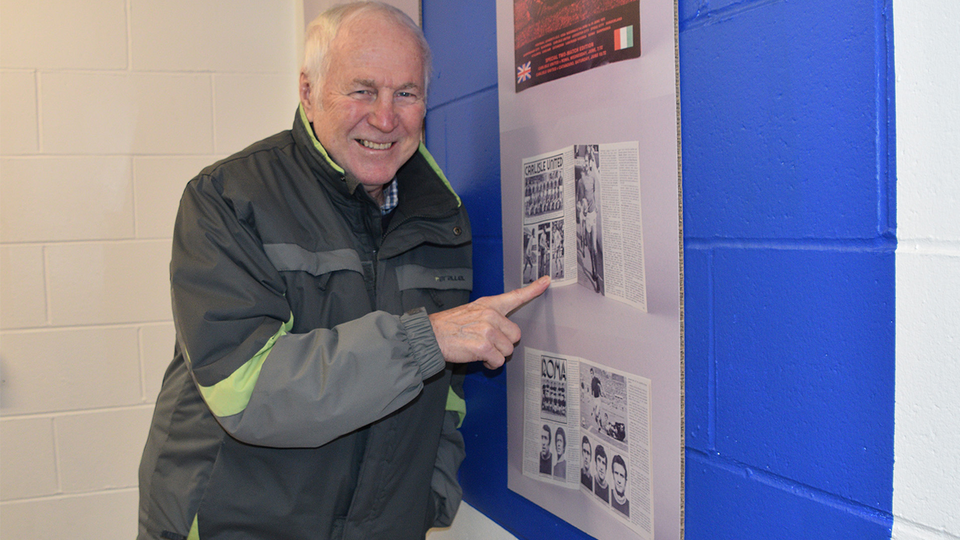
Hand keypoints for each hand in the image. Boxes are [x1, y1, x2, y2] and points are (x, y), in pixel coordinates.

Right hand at [429, 276, 549, 368]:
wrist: (431, 336)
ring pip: (507, 351)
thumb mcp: (471, 311)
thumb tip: (504, 332)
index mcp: (489, 304)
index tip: (547, 281)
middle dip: (504, 344)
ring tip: (479, 350)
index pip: (515, 295)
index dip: (533, 289)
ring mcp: (487, 330)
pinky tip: (478, 357)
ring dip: (495, 355)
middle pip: (515, 336)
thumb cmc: (449, 326)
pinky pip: (497, 361)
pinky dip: (489, 364)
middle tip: (487, 343)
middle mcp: (491, 315)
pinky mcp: (483, 346)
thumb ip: (490, 317)